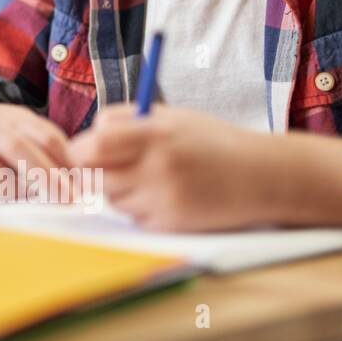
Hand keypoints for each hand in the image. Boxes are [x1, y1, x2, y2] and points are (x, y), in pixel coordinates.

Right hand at [0, 95, 72, 197]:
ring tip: (25, 198)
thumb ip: (49, 150)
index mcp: (16, 120)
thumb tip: (80, 180)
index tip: (82, 186)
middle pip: (17, 148)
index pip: (45, 136)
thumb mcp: (23, 129)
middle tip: (65, 199)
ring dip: (6, 184)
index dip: (66, 161)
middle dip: (43, 176)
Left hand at [71, 104, 271, 231]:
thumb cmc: (211, 141)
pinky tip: (163, 194)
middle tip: (110, 164)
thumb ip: (125, 119)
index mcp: (155, 134)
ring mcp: (164, 198)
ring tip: (146, 176)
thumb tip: (89, 133)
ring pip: (112, 199)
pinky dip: (138, 208)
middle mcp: (158, 167)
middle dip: (94, 172)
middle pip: (96, 177)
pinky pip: (133, 217)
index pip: (93, 146)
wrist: (261, 177)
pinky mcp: (170, 223)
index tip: (83, 150)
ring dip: (117, 190)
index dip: (80, 150)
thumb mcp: (170, 117)